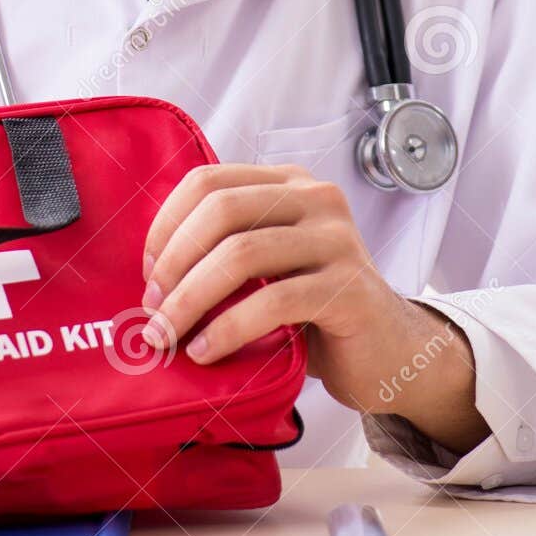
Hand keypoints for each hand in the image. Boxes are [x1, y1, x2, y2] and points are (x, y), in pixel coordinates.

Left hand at [140, 161, 487, 452]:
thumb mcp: (267, 267)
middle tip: (152, 310)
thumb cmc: (313, 312)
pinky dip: (229, 328)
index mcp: (287, 184)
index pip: (207, 181)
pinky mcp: (350, 288)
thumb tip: (148, 270)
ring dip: (191, 299)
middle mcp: (315, 199)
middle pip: (221, 211)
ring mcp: (337, 240)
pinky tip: (207, 352)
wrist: (388, 354)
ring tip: (168, 336)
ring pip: (242, 254)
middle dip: (173, 263)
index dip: (165, 225)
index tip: (147, 273)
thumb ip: (224, 248)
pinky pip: (273, 301)